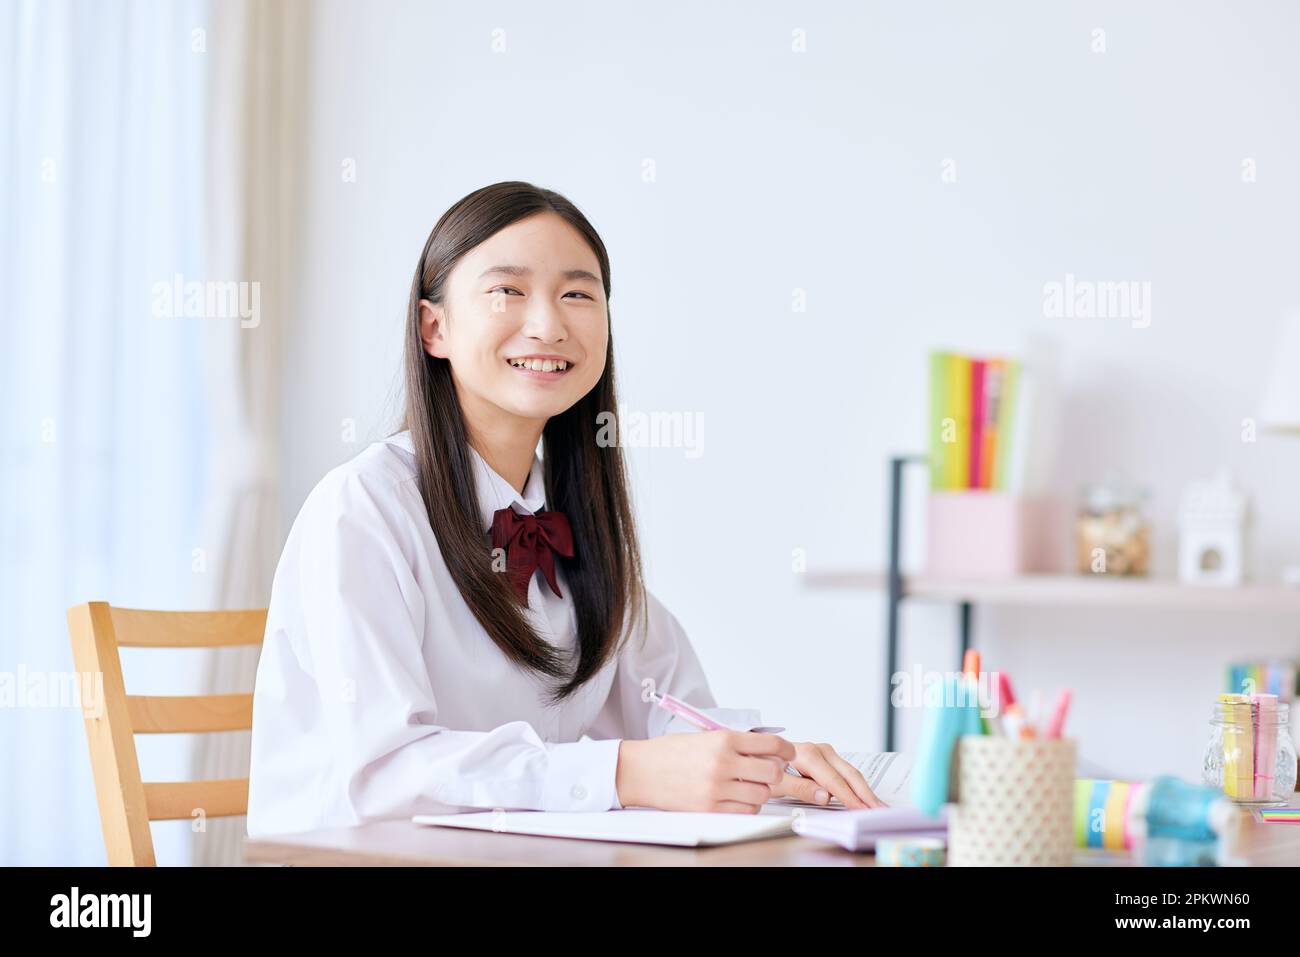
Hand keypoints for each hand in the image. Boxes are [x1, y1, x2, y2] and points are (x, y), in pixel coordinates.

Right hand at [615, 731, 795, 812]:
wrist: (640, 770)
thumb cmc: (669, 752)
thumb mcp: (704, 737)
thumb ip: (735, 742)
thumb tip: (767, 750)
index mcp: (723, 739)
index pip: (771, 744)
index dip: (785, 750)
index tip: (787, 753)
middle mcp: (723, 762)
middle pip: (773, 771)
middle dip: (775, 772)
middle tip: (768, 771)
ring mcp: (717, 787)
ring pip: (762, 794)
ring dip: (760, 790)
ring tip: (747, 785)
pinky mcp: (710, 808)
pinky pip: (746, 810)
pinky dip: (747, 805)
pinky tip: (737, 797)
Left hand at [769, 742, 886, 808]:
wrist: (759, 754)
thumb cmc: (765, 768)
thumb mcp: (775, 782)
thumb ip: (799, 788)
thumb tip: (825, 796)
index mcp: (806, 754)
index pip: (833, 780)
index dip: (848, 796)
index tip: (861, 809)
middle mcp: (819, 750)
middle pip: (848, 774)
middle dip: (865, 793)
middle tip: (879, 809)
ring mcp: (825, 752)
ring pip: (850, 772)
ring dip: (865, 790)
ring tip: (878, 805)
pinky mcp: (828, 757)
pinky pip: (846, 772)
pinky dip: (857, 785)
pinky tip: (866, 796)